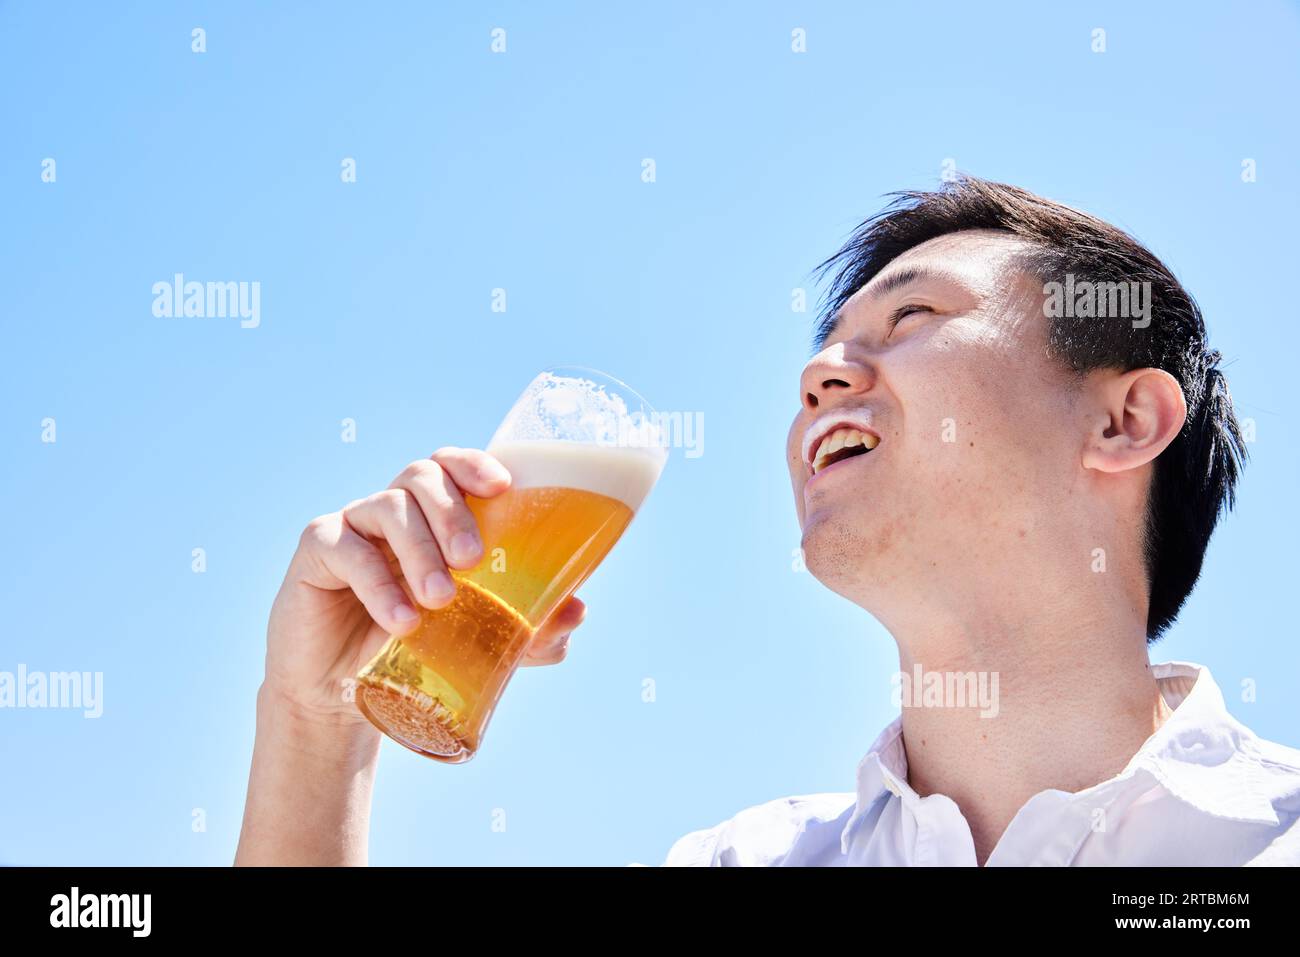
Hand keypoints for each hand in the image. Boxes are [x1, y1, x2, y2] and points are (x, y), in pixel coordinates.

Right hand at [261, 447, 586, 727]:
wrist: (340, 696)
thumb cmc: (412, 652)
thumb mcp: (477, 642)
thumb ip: (528, 628)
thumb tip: (576, 613)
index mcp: (433, 517)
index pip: (452, 467)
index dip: (475, 464)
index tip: (503, 486)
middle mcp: (393, 510)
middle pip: (421, 476)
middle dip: (452, 511)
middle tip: (472, 559)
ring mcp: (352, 525)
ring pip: (388, 507)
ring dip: (419, 550)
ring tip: (439, 599)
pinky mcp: (317, 551)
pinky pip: (346, 548)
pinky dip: (377, 583)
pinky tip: (400, 619)